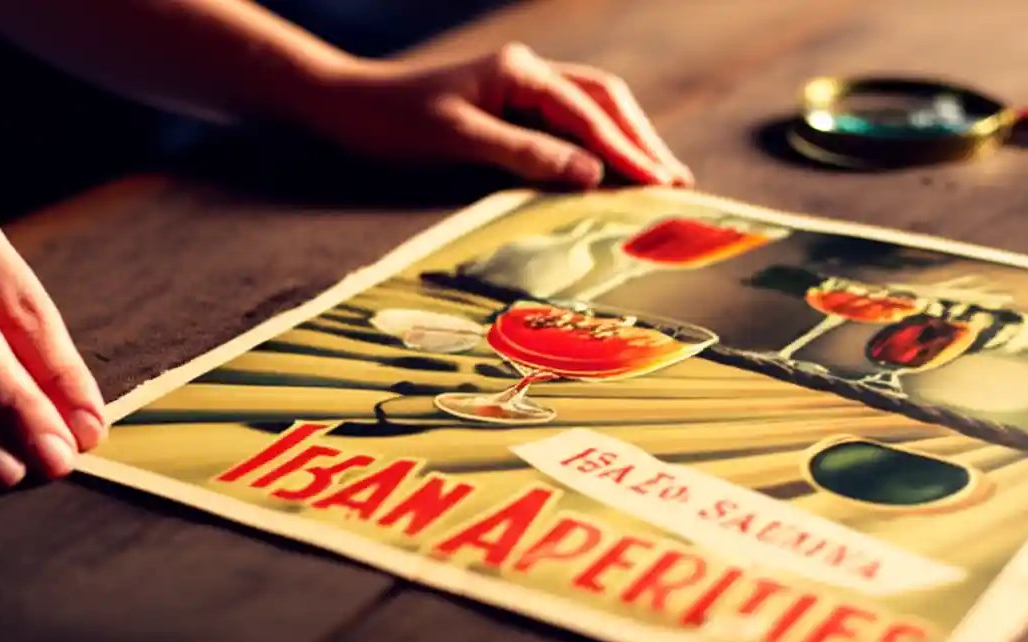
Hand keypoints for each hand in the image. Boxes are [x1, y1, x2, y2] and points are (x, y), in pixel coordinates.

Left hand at [310, 44, 692, 187]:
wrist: (348, 106)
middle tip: (679, 183)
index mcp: (519, 71)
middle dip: (643, 140)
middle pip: (606, 99)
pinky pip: (571, 122)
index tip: (661, 184)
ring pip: (594, 108)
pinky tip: (614, 172)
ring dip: (629, 141)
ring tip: (662, 177)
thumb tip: (591, 175)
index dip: (628, 150)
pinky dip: (600, 146)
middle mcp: (529, 71)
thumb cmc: (394, 122)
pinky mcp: (513, 105)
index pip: (589, 111)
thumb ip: (524, 153)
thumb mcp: (457, 139)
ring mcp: (522, 85)